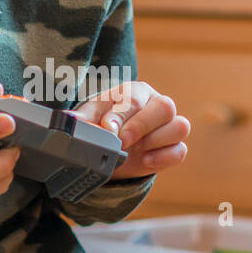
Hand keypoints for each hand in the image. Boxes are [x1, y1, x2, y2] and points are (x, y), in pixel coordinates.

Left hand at [71, 81, 189, 178]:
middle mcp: (157, 105)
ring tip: (134, 149)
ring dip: (155, 140)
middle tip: (120, 142)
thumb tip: (70, 121)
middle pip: (166, 107)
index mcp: (136, 92)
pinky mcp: (174, 147)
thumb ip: (81, 119)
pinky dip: (164, 157)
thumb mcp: (89, 119)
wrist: (111, 149)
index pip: (136, 98)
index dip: (122, 115)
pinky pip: (180, 150)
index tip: (107, 129)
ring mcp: (169, 126)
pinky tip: (145, 160)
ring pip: (180, 127)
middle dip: (140, 126)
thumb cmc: (102, 125)